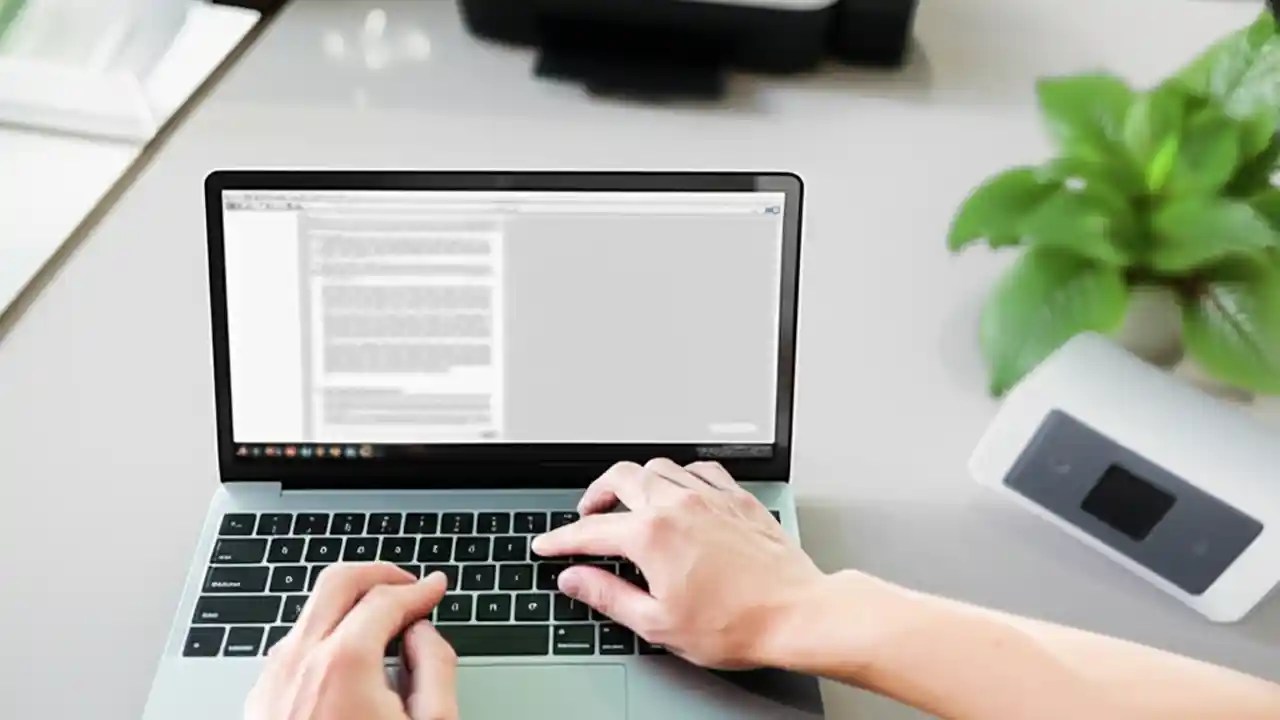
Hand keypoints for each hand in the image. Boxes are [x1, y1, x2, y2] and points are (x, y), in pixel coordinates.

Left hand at [245, 564, 458, 719]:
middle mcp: (300, 662)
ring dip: (349, 603)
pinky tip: (349, 658)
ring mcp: (272, 680)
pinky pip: (293, 645)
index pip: (387, 598)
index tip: (436, 588)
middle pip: (338, 581)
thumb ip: (436, 669)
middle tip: (408, 585)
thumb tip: (422, 634)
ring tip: (383, 623)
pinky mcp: (259, 700)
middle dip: (379, 573)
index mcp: (344, 664)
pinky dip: (325, 634)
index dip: (420, 589)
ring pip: (311, 610)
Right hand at [531, 459, 826, 668]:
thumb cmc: (736, 623)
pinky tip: (680, 490)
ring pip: (658, 467)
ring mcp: (710, 497)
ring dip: (636, 481)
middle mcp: (678, 505)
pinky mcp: (738, 498)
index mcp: (652, 535)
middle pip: (620, 479)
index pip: (590, 531)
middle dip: (594, 495)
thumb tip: (575, 579)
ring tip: (629, 501)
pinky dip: (680, 476)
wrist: (795, 614)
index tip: (548, 545)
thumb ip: (608, 595)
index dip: (562, 539)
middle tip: (586, 515)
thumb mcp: (657, 623)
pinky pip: (700, 469)